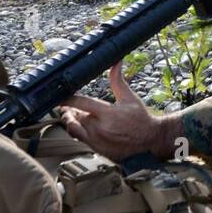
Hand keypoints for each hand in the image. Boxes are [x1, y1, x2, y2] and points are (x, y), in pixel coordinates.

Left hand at [59, 63, 182, 160]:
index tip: (61, 97)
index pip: (80, 103)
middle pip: (74, 117)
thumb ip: (118, 81)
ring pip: (73, 129)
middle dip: (70, 111)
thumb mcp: (130, 98)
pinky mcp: (97, 149)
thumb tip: (116, 63)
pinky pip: (79, 140)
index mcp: (108, 113)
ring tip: (75, 115)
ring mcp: (97, 141)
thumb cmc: (141, 118)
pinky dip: (78, 132)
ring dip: (71, 122)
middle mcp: (100, 128)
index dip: (67, 99)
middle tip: (70, 106)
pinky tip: (83, 126)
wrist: (150, 140)